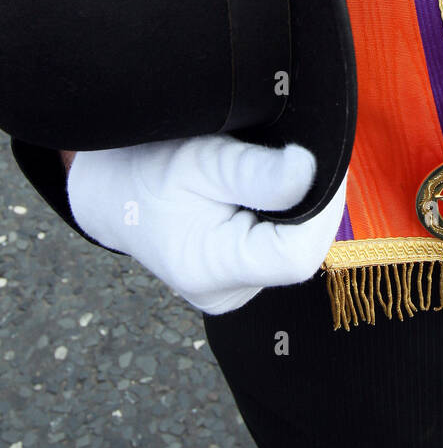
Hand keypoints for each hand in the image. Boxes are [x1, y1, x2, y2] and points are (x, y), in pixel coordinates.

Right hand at [67, 135, 345, 313]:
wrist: (113, 189)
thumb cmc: (147, 168)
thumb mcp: (199, 158)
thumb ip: (255, 172)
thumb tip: (310, 171)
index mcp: (208, 269)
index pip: (295, 256)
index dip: (322, 210)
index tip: (325, 163)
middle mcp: (225, 292)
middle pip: (300, 252)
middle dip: (314, 204)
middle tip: (309, 154)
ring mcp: (234, 289)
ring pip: (295, 249)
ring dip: (302, 209)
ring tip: (287, 168)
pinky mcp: (241, 277)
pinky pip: (280, 247)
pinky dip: (286, 217)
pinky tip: (276, 190)